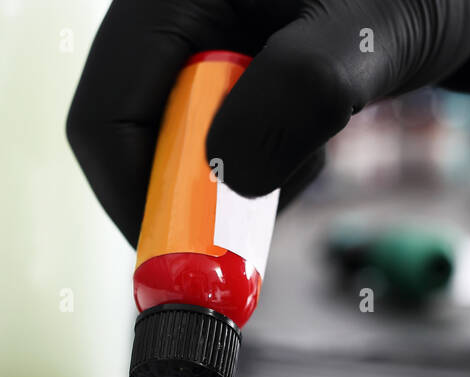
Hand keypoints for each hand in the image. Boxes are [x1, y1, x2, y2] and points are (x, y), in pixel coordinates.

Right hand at [67, 0, 469, 244]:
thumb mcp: (365, 40)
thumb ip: (300, 93)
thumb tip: (230, 173)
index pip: (104, 116)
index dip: (135, 199)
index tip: (188, 260)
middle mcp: (163, 20)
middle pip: (128, 141)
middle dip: (192, 194)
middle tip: (255, 224)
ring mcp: (186, 51)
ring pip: (170, 152)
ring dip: (233, 184)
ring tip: (310, 150)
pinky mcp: (213, 80)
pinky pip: (205, 149)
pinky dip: (253, 170)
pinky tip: (306, 140)